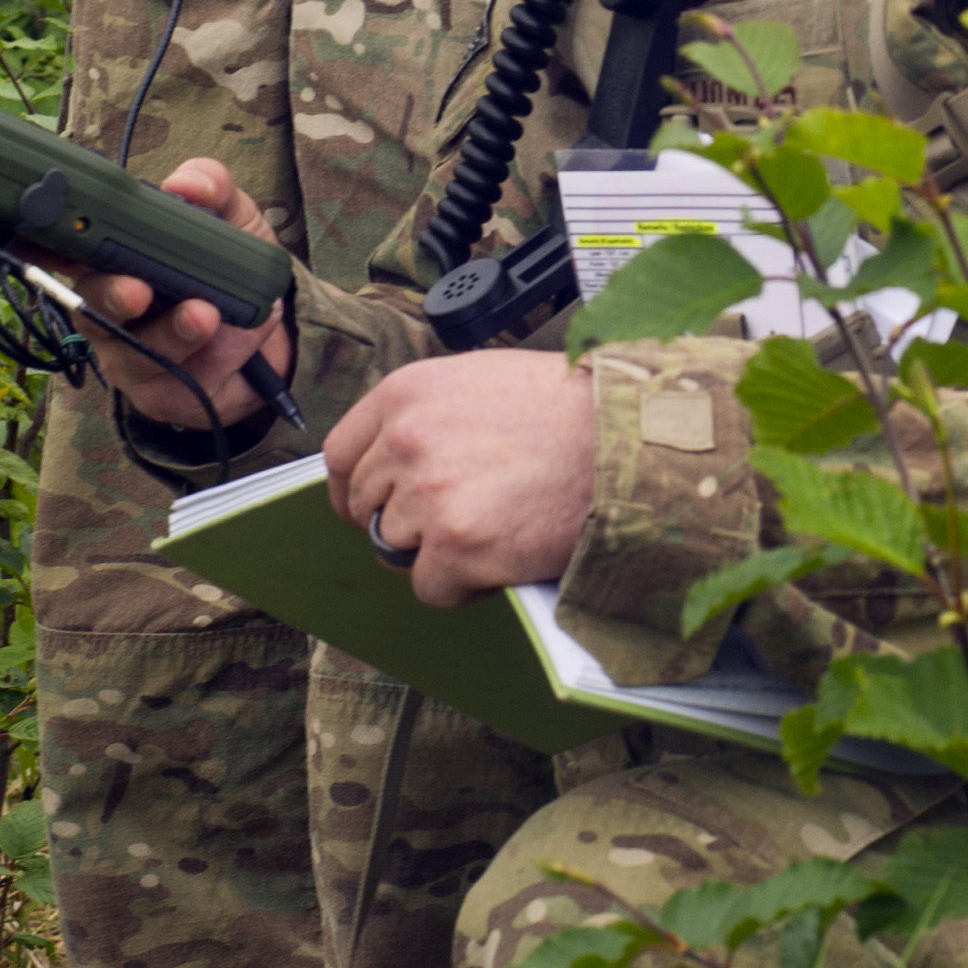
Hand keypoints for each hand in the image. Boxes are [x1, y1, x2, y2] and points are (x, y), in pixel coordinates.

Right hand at [60, 157, 295, 434]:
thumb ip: (212, 188)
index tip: (35, 231)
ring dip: (167, 333)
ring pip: (130, 350)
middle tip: (137, 289)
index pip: (63, 249)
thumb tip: (186, 183)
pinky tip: (222, 338)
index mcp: (112, 259)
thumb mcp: (233, 218)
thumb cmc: (232, 271)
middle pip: (89, 304)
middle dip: (110, 296)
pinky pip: (171, 381)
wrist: (271, 340)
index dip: (41, 242)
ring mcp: (128, 354)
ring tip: (202, 316)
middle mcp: (109, 307)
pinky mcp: (157, 393)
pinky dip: (203, 357)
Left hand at [324, 351, 594, 607]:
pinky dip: (461, 586)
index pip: (341, 454)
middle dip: (403, 520)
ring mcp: (428, 494)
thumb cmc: (568, 407)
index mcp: (406, 393)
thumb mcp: (481, 380)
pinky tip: (499, 560)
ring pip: (396, 547)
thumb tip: (395, 457)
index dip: (353, 489)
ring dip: (435, 551)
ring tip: (491, 530)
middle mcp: (407, 440)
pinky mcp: (457, 544)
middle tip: (453, 521)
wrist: (626, 438)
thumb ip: (428, 413)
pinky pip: (430, 587)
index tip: (367, 507)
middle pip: (368, 506)